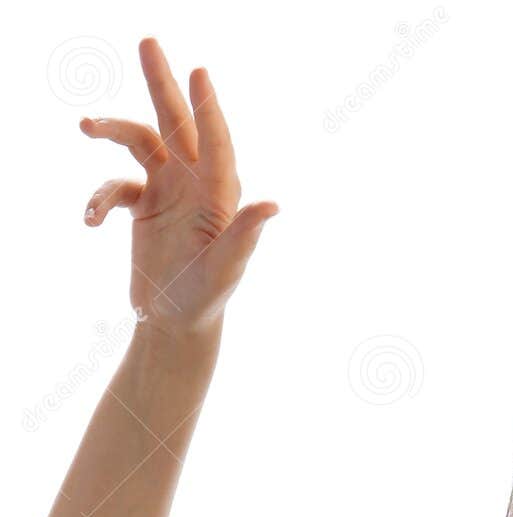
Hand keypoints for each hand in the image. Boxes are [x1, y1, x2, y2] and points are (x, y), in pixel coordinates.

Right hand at [80, 36, 277, 335]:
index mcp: (219, 194)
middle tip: (149, 42)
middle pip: (177, 122)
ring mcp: (169, 190)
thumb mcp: (225, 269)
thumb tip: (272, 206)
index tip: (198, 72)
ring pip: (141, 141)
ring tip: (85, 127)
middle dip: (162, 83)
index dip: (207, 107)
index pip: (215, 141)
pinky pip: (117, 185)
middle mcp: (195, 184)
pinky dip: (100, 197)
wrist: (178, 322)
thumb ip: (245, 235)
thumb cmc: (207, 298)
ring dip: (114, 130)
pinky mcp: (145, 204)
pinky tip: (90, 220)